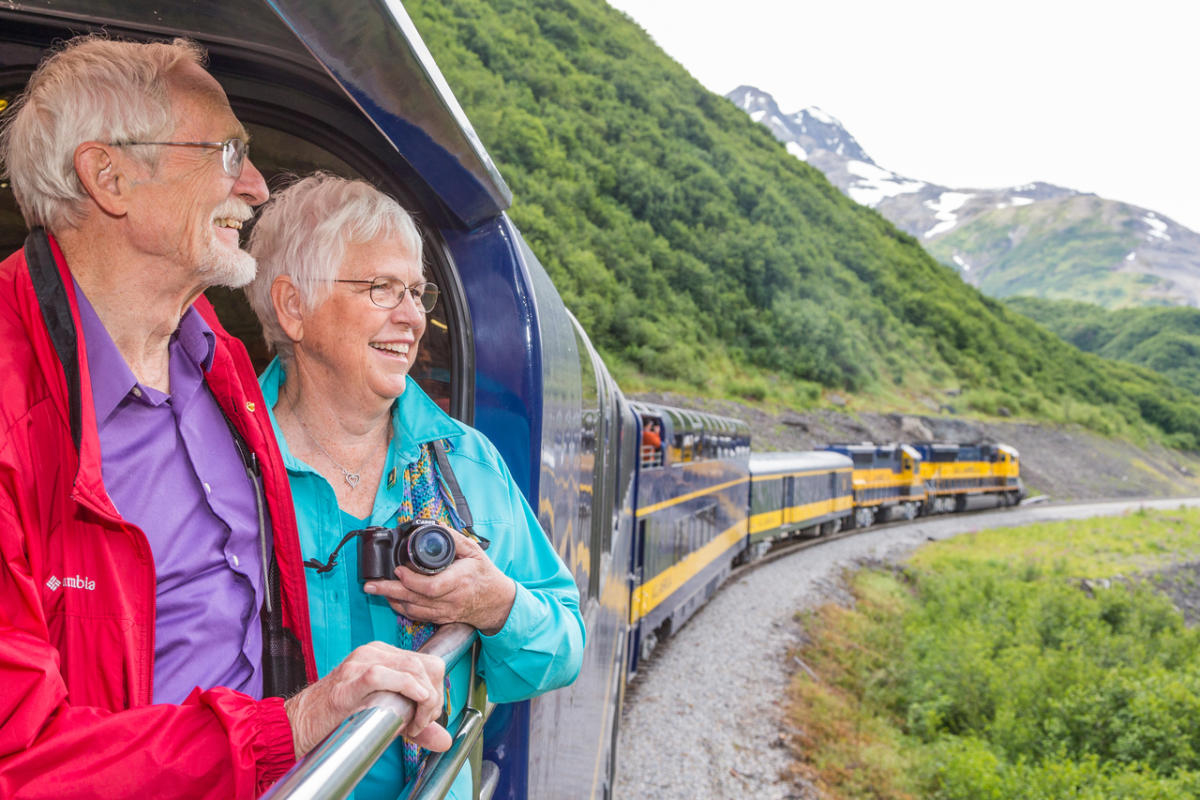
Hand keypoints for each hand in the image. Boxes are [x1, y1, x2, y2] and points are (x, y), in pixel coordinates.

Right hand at [283, 641, 451, 756]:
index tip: (428, 715)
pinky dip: (405, 688)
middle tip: (422, 723)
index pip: (427, 662)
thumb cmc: (341, 717)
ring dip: (423, 699)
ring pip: (410, 668)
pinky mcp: (348, 681)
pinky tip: (412, 704)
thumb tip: (445, 740)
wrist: (300, 725)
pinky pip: (382, 675)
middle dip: (433, 696)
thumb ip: (417, 725)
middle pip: (424, 665)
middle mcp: (374, 652)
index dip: (437, 688)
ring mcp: (359, 663)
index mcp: (384, 654)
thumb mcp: (387, 715)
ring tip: (413, 724)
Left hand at [364, 530, 516, 634]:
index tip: (398, 570)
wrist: (497, 602)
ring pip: (413, 610)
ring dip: (392, 600)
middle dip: (389, 591)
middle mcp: (452, 599)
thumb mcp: (474, 551)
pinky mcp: (441, 619)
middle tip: (370, 585)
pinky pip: (417, 616)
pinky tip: (391, 599)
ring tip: (376, 589)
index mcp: (461, 580)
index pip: (432, 586)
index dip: (411, 581)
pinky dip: (401, 608)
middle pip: (416, 600)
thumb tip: (433, 527)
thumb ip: (454, 539)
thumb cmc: (485, 575)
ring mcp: (446, 612)